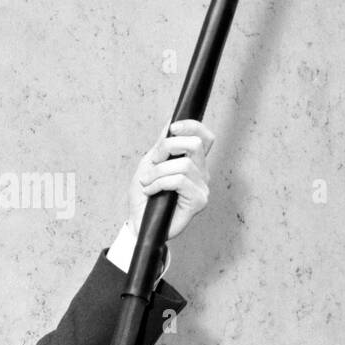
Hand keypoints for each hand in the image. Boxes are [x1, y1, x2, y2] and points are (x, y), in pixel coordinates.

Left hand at [126, 119, 213, 239]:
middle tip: (152, 162)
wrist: (139, 223)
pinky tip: (151, 191)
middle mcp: (202, 174)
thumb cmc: (145, 197)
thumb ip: (162, 145)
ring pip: (184, 164)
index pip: (205, 137)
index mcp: (193, 163)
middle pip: (195, 145)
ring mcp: (202, 188)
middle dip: (168, 147)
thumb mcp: (149, 165)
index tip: (172, 128)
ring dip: (158, 172)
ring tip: (146, 183)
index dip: (192, 126)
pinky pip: (180, 181)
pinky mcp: (199, 201)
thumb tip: (171, 122)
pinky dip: (160, 183)